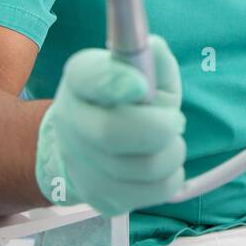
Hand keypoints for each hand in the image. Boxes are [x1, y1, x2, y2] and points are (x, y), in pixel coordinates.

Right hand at [35, 37, 185, 214]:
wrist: (93, 147)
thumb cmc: (126, 101)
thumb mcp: (141, 71)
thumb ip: (151, 57)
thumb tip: (153, 48)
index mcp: (81, 79)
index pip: (88, 77)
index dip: (115, 81)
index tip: (140, 84)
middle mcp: (71, 121)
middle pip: (114, 133)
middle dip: (161, 126)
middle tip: (173, 121)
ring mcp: (81, 164)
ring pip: (146, 166)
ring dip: (172, 152)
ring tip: (165, 142)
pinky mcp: (100, 197)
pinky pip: (155, 191)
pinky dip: (170, 177)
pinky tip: (159, 164)